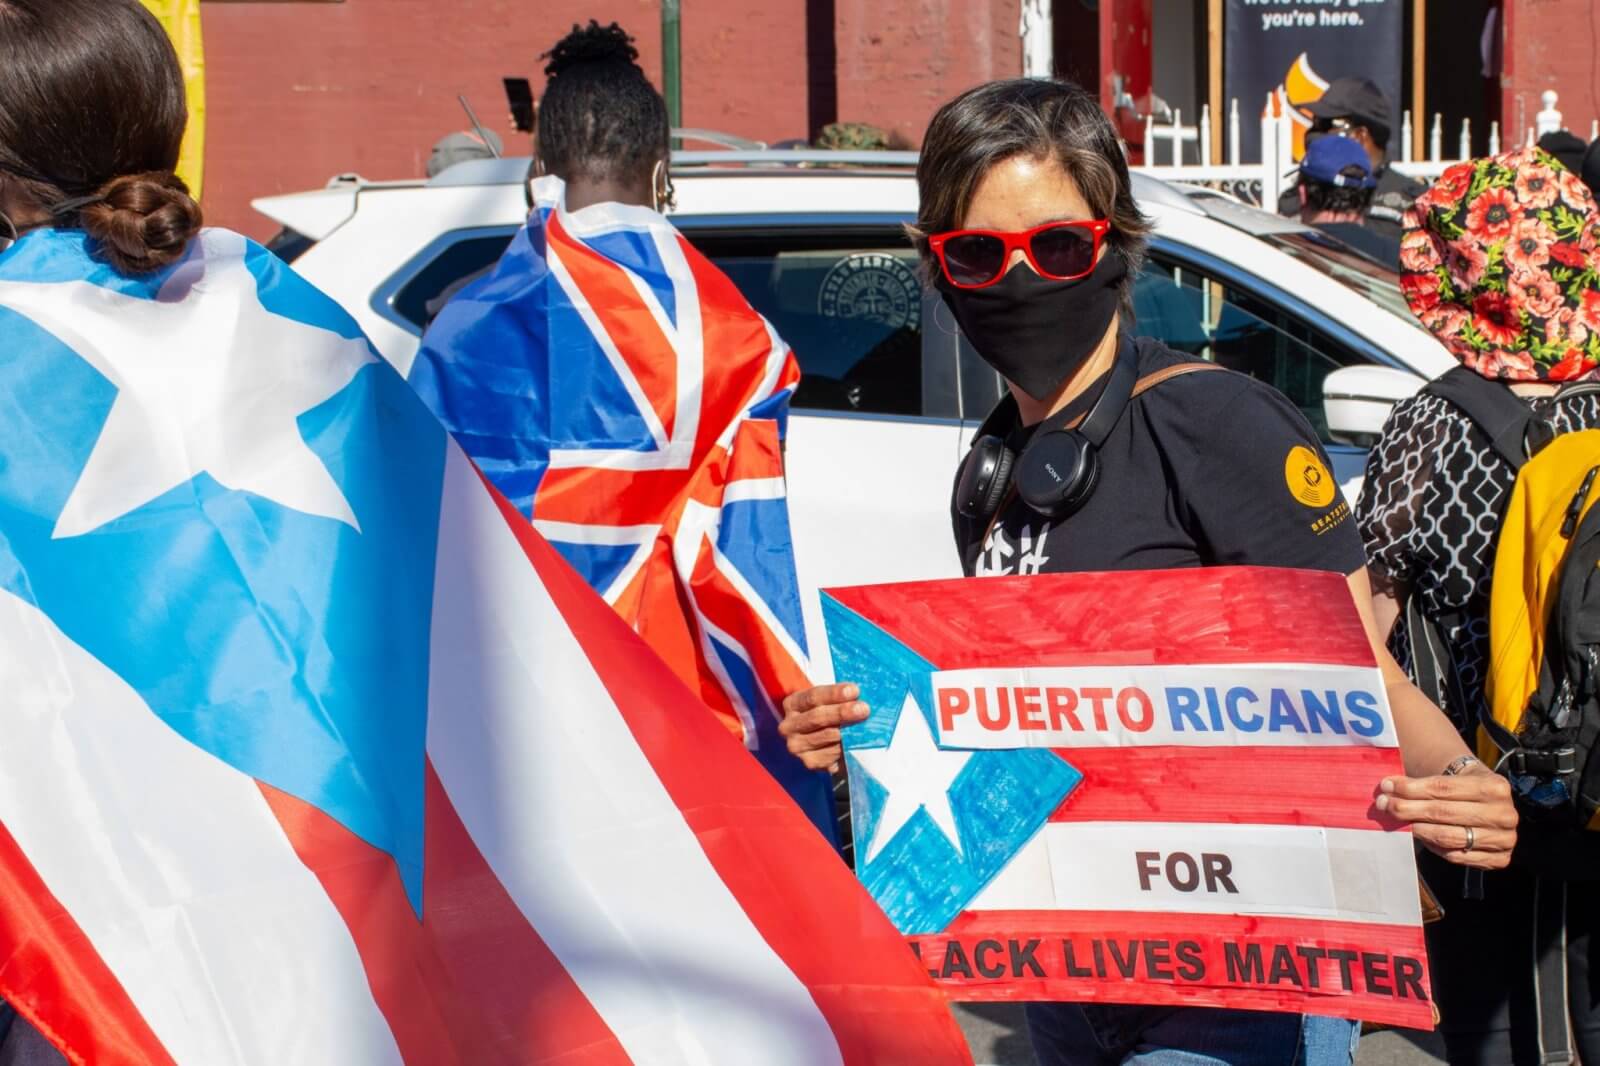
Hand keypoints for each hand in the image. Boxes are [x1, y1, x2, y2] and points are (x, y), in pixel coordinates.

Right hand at [779, 683, 869, 773]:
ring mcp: (797, 746)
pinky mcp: (810, 762)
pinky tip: (857, 742)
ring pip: (827, 736)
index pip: (813, 697)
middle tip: (863, 709)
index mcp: (793, 704)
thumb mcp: (827, 702)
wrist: (823, 743)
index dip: (834, 693)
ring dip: (849, 730)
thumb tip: (858, 694)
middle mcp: (789, 726)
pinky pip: (832, 754)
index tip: (854, 691)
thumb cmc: (828, 714)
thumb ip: (839, 697)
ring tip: (865, 724)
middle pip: (817, 717)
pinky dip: (846, 747)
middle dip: (842, 712)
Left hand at [1376, 767, 1517, 868]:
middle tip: (1384, 805)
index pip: (1443, 788)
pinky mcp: (1500, 859)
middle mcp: (1504, 814)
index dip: (1410, 788)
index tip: (1387, 787)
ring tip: (1398, 822)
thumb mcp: (1452, 777)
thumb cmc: (1464, 788)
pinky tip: (1421, 836)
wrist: (1488, 803)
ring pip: (1448, 837)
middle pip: (1443, 812)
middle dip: (1408, 808)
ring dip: (1417, 829)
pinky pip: (1456, 856)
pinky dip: (1435, 848)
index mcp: (1494, 786)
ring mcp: (1504, 839)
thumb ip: (1422, 784)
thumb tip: (1387, 788)